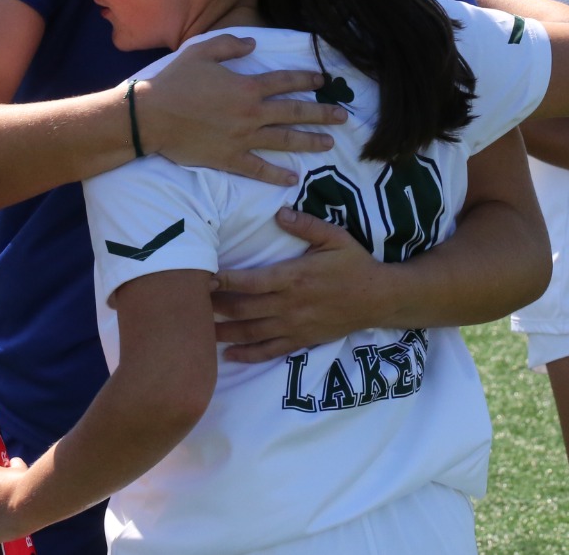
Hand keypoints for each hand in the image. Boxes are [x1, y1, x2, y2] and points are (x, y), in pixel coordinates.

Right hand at [138, 36, 335, 185]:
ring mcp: (243, 138)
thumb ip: (230, 45)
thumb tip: (254, 45)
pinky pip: (259, 169)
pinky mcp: (230, 159)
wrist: (152, 117)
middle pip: (294, 113)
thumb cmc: (176, 82)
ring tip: (329, 144)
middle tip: (343, 117)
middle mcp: (251, 113)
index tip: (324, 83)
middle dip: (321, 114)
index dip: (307, 80)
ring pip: (284, 141)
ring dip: (309, 142)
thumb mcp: (202, 52)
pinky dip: (277, 175)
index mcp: (246, 86)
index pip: (285, 82)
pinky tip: (293, 178)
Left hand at [211, 207, 388, 361]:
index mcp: (295, 277)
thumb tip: (279, 213)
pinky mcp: (301, 340)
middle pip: (244, 308)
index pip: (251, 281)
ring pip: (251, 332)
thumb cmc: (355, 264)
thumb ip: (306, 225)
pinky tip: (228, 355)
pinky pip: (270, 351)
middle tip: (189, 304)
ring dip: (223, 332)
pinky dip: (247, 355)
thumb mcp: (335, 237)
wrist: (379, 299)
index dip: (224, 280)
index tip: (200, 277)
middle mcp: (290, 305)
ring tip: (197, 332)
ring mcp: (295, 326)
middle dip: (215, 307)